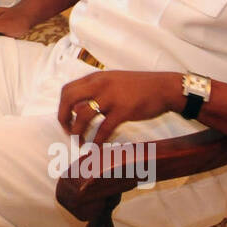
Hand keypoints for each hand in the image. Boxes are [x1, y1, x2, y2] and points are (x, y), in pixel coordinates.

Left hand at [57, 71, 181, 144]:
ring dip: (78, 132)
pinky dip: (97, 141)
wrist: (165, 87)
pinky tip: (96, 148)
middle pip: (68, 99)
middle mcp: (100, 85)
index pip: (67, 90)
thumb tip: (78, 108)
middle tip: (68, 132)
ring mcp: (111, 97)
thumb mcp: (113, 81)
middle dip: (63, 118)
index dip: (62, 107)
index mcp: (96, 78)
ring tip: (80, 143)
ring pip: (83, 115)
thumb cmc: (140, 87)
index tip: (66, 120)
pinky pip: (103, 129)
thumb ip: (96, 90)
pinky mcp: (124, 110)